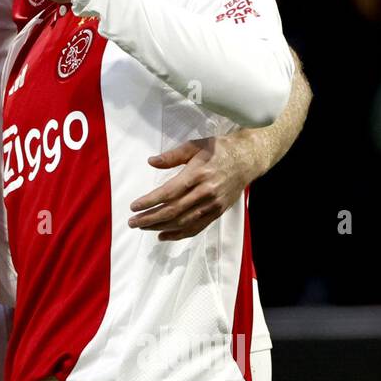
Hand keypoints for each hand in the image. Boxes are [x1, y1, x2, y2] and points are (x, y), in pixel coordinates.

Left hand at [127, 134, 259, 240]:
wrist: (248, 159)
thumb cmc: (219, 149)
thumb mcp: (195, 145)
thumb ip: (172, 156)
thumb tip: (151, 162)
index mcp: (197, 174)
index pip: (169, 193)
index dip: (150, 201)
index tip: (134, 206)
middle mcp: (205, 192)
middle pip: (173, 211)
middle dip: (150, 218)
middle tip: (132, 222)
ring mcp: (212, 204)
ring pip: (183, 222)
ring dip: (161, 227)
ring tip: (143, 227)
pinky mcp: (218, 212)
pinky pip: (196, 227)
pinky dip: (179, 234)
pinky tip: (163, 235)